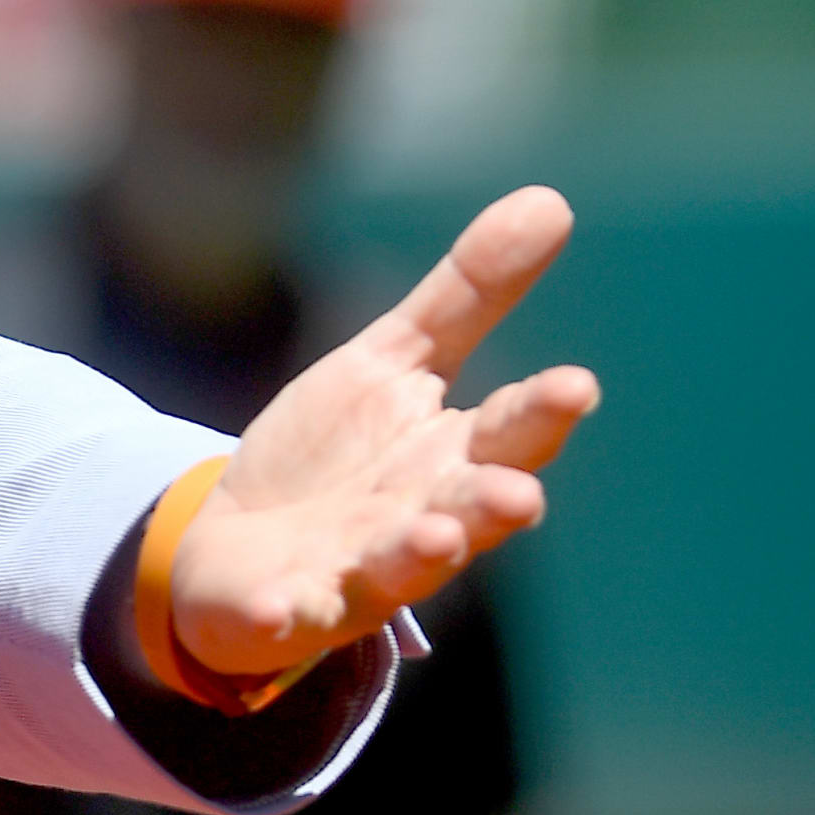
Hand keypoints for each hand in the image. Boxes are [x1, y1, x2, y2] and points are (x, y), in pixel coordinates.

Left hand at [170, 187, 598, 679]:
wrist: (237, 548)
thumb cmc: (336, 457)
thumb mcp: (392, 363)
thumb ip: (469, 297)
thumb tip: (552, 199)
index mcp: (452, 457)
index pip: (509, 431)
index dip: (542, 413)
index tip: (577, 385)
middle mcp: (421, 520)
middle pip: (470, 510)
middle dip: (494, 503)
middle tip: (520, 493)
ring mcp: (355, 571)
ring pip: (398, 571)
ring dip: (418, 557)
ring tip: (437, 540)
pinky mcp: (286, 606)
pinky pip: (287, 615)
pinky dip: (284, 612)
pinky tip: (276, 605)